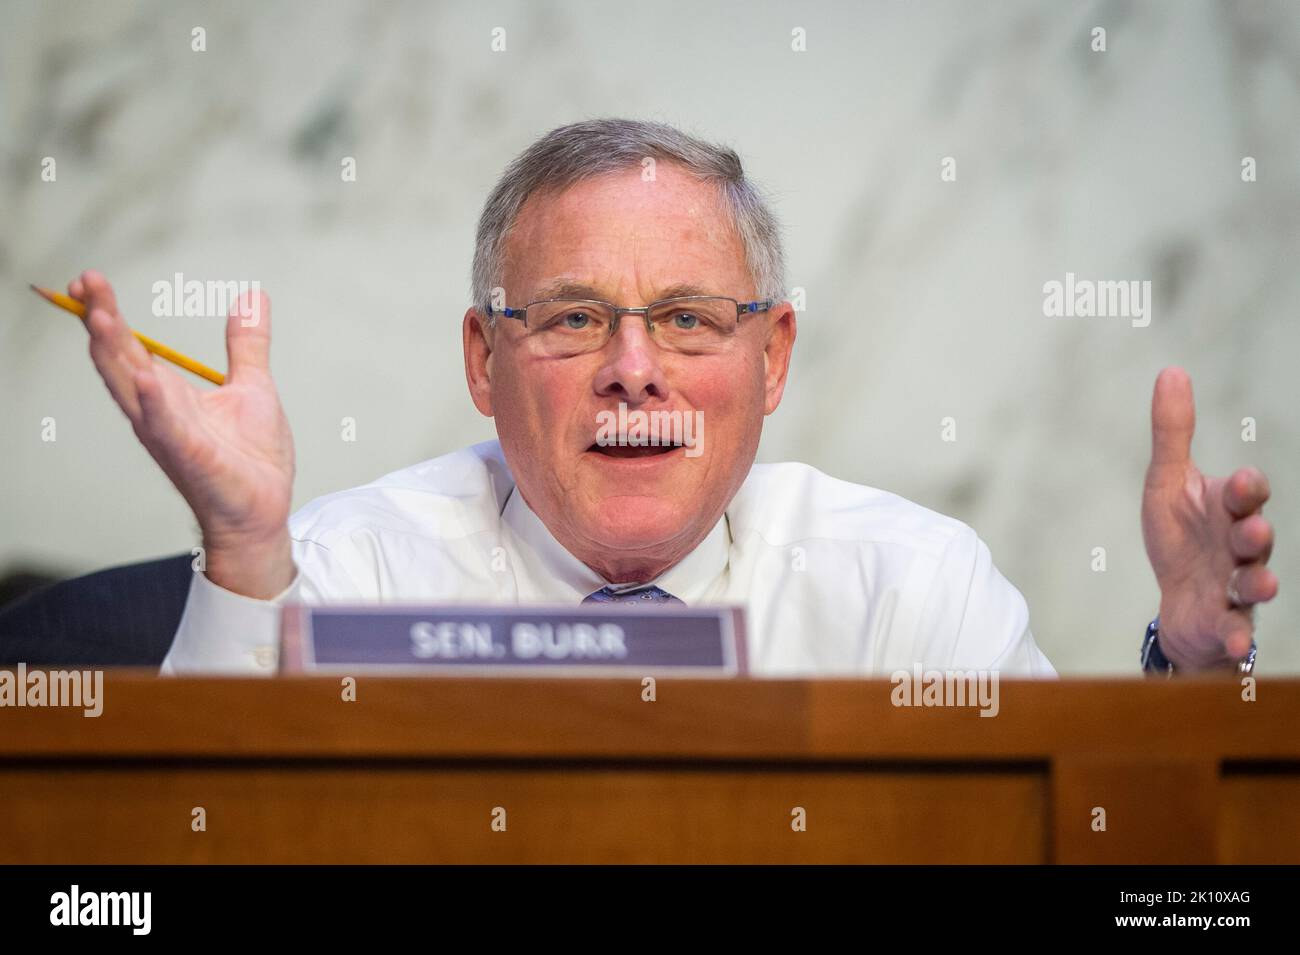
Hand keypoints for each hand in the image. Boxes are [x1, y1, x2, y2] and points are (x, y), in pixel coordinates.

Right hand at [75, 270, 295, 597]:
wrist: (265, 508)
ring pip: (131, 388)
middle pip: (118, 359)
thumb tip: (253, 297)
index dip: (105, 312)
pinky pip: (167, 428)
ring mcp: (169, 434)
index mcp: (167, 393)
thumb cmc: (251, 457)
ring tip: (101, 316)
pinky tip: (148, 380)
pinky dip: (156, 404)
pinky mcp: (190, 456)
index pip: (128, 346)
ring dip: (115, 353)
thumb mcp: (252, 386)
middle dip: (100, 320)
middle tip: (84, 282)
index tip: (89, 279)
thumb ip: (247, 344)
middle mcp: (156, 411)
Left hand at [1141, 367, 1276, 670]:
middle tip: (1251, 530)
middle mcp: (1240, 546)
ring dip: (1258, 581)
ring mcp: (1238, 585)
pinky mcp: (1227, 621)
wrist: (1179, 601)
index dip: (1247, 489)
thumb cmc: (1182, 536)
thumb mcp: (1168, 484)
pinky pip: (1236, 630)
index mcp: (1228, 509)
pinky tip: (1234, 641)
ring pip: (1256, 582)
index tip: (1242, 483)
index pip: (1247, 493)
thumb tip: (1171, 371)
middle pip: (1257, 537)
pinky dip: (1236, 635)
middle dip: (1256, 533)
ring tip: (1257, 583)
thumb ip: (1173, 433)